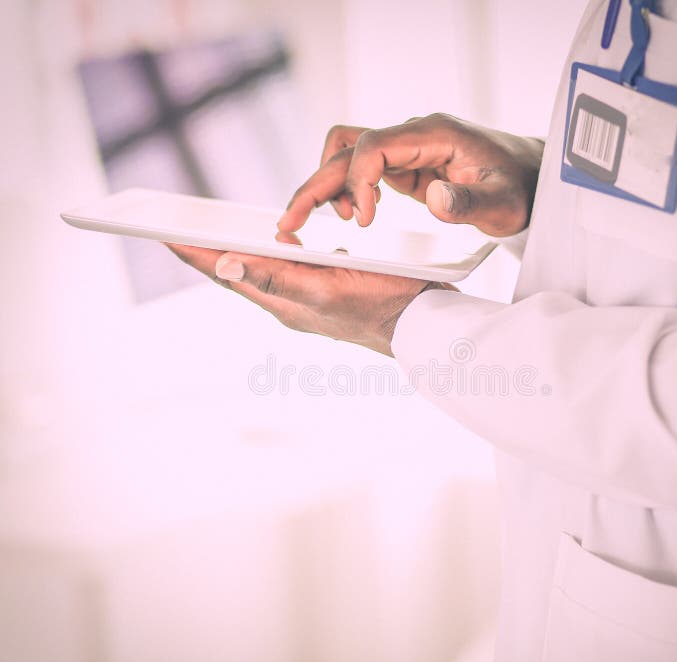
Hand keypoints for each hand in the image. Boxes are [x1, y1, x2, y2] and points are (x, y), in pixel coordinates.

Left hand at [164, 242, 453, 356]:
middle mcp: (290, 303)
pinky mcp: (327, 294)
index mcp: (284, 301)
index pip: (226, 273)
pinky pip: (289, 272)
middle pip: (238, 272)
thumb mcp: (327, 288)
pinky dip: (275, 254)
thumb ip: (276, 276)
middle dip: (207, 251)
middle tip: (176, 229)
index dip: (193, 253)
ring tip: (213, 234)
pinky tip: (279, 243)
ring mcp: (309, 300)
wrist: (423, 324)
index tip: (160, 232)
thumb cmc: (383, 305)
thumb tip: (223, 264)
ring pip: (262, 272)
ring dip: (238, 251)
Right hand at [277, 113, 543, 237]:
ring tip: (326, 223)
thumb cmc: (520, 189)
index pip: (374, 145)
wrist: (530, 179)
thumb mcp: (502, 203)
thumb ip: (469, 201)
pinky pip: (361, 169)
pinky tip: (354, 217)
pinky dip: (347, 189)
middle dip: (317, 184)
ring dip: (328, 184)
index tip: (364, 222)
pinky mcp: (405, 166)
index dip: (358, 181)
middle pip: (347, 147)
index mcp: (433, 135)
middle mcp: (413, 136)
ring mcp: (406, 150)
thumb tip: (434, 197)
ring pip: (347, 154)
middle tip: (291, 222)